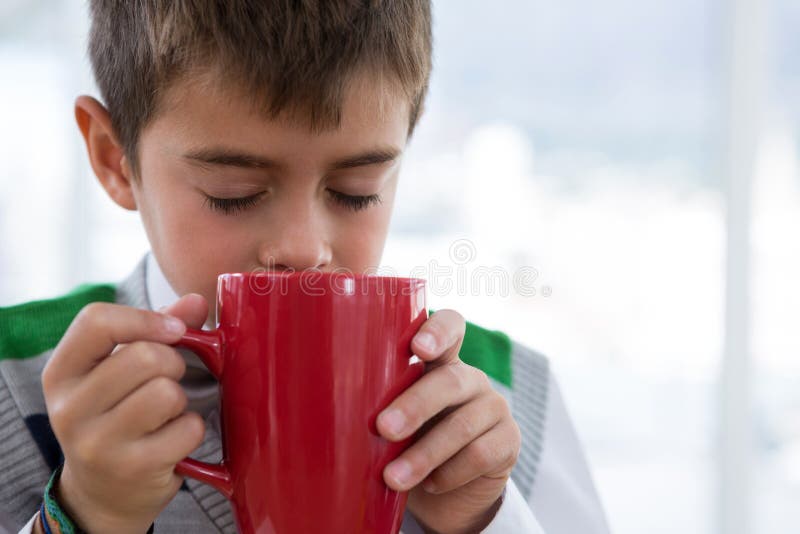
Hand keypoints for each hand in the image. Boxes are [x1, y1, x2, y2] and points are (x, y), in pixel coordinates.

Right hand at [41, 295, 207, 532]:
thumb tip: (196, 301)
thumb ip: (157, 329)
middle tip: (168, 379)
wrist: (104, 492)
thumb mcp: (121, 369)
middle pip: (144, 357)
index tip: (173, 331)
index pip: (96, 321)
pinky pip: (188, 428)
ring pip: (167, 392)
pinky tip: (172, 438)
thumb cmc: (118, 414)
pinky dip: (192, 429)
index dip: (145, 318)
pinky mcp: (133, 469)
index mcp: (62, 373)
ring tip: (167, 412)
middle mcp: (70, 409)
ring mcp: (97, 444)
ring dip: (181, 398)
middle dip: (173, 362)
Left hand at [376, 310, 520, 533]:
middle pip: (450, 381)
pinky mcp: (509, 441)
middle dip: (416, 405)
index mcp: (441, 361)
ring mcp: (494, 407)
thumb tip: (323, 409)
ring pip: (464, 424)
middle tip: (384, 428)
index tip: (418, 349)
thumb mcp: (393, 415)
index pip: (451, 327)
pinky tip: (431, 484)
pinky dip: (450, 473)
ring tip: (394, 477)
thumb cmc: (408, 442)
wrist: (448, 489)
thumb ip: (376, 402)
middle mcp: (470, 379)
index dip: (438, 331)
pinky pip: (481, 455)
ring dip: (425, 453)